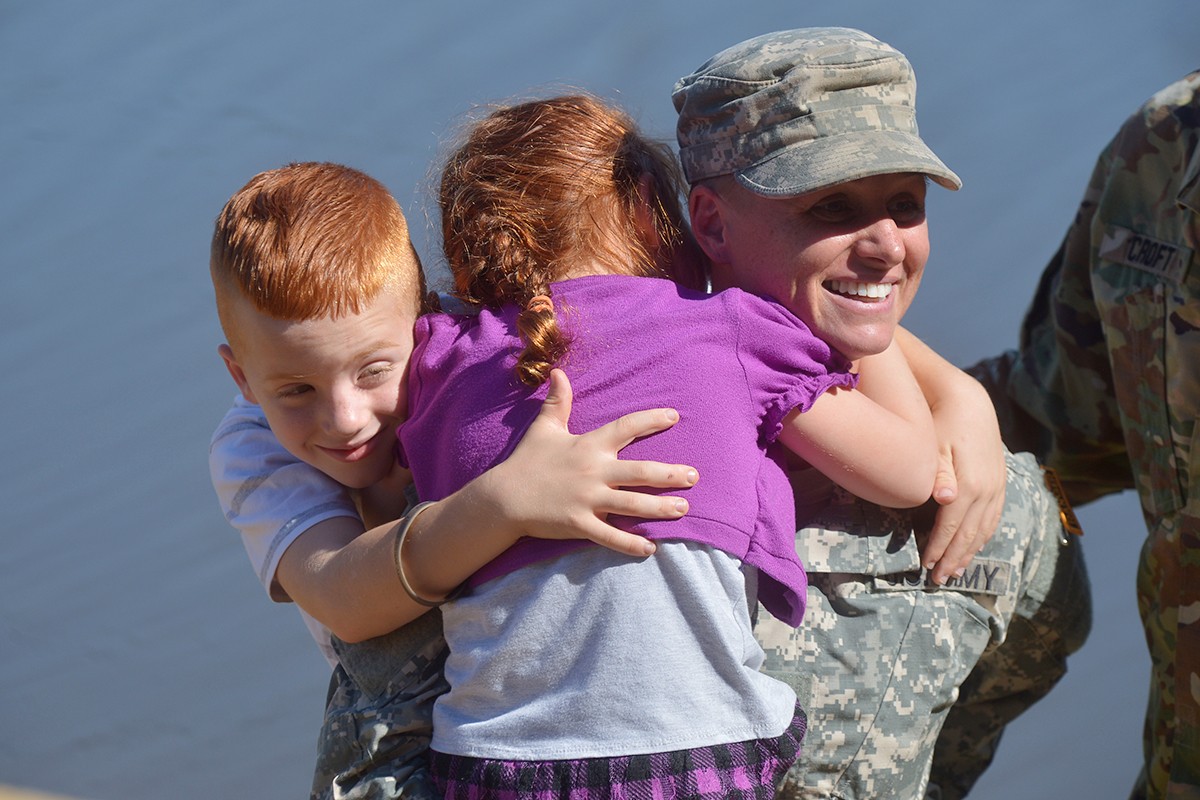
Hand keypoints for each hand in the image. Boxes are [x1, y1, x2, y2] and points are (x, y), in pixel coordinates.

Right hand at [490, 369, 697, 556]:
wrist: (503, 497)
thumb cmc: (526, 461)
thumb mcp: (543, 428)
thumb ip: (558, 401)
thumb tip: (558, 372)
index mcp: (588, 445)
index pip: (626, 427)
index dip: (652, 420)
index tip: (674, 416)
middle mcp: (593, 472)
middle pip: (641, 472)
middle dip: (670, 475)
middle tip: (694, 476)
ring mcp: (587, 500)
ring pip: (633, 505)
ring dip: (660, 508)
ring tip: (683, 508)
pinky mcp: (578, 525)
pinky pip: (610, 537)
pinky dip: (631, 545)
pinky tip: (651, 549)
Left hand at [920, 383, 1005, 584]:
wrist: (968, 402)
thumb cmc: (941, 424)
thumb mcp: (934, 445)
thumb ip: (938, 474)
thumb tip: (945, 500)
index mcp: (968, 484)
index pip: (951, 526)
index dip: (938, 548)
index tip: (925, 566)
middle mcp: (987, 490)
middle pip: (969, 534)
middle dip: (953, 559)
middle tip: (938, 580)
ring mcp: (996, 487)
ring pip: (984, 529)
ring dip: (969, 552)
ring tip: (956, 572)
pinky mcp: (1000, 483)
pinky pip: (994, 518)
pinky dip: (983, 536)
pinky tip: (974, 547)